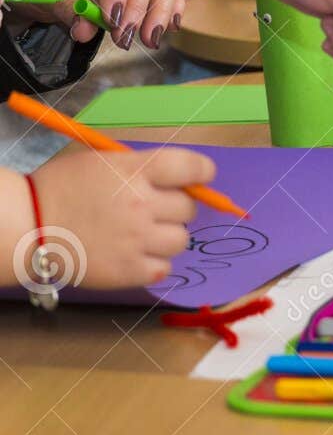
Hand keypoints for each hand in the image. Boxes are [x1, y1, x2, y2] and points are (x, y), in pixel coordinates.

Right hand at [18, 148, 213, 287]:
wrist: (29, 225)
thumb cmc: (63, 188)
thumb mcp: (102, 163)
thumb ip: (142, 169)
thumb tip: (182, 180)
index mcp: (135, 171)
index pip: (192, 167)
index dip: (202, 172)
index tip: (201, 177)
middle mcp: (142, 204)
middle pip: (189, 208)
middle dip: (175, 208)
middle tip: (151, 211)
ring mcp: (138, 240)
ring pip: (181, 239)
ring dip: (167, 237)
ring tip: (141, 235)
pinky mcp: (130, 271)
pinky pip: (165, 268)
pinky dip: (154, 263)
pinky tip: (134, 255)